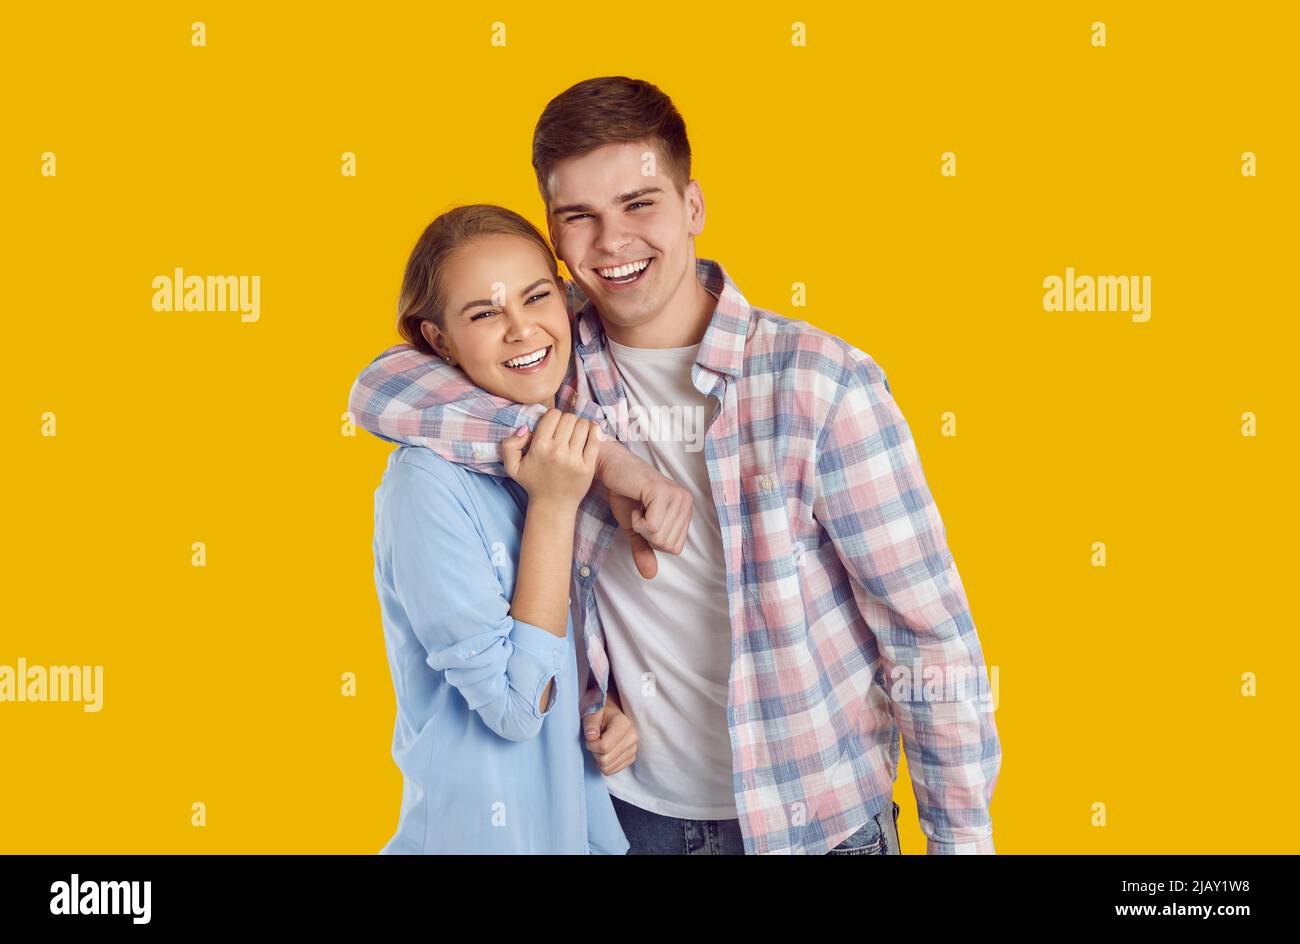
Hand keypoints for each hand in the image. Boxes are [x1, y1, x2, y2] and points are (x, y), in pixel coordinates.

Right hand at [501, 409, 599, 508]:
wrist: (552, 505)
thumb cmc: (533, 483)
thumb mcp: (512, 466)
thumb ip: (510, 444)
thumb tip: (525, 428)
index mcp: (539, 447)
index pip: (553, 414)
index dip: (553, 416)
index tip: (554, 425)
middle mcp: (557, 451)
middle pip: (569, 418)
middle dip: (567, 420)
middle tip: (565, 430)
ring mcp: (574, 459)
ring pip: (583, 425)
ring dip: (580, 426)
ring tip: (576, 433)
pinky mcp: (587, 466)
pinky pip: (595, 439)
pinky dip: (594, 432)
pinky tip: (589, 434)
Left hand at [580, 687, 637, 775]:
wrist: (610, 714)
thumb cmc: (600, 712)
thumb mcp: (593, 711)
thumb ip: (591, 722)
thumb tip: (591, 736)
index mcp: (624, 724)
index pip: (604, 747)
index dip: (591, 745)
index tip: (589, 737)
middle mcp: (632, 738)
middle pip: (605, 760)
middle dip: (594, 752)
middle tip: (594, 741)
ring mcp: (633, 749)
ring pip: (607, 768)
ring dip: (598, 759)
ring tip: (600, 745)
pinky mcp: (630, 758)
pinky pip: (611, 771)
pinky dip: (604, 764)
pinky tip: (605, 752)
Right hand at [599, 452, 692, 579]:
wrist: (611, 469)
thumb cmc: (625, 495)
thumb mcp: (636, 529)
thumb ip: (644, 549)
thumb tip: (650, 575)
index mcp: (685, 510)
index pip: (675, 548)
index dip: (653, 540)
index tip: (644, 519)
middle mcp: (686, 502)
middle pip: (668, 544)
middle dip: (646, 534)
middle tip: (639, 512)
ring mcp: (677, 496)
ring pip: (660, 536)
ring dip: (640, 526)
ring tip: (638, 506)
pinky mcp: (662, 492)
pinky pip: (652, 526)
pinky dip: (637, 521)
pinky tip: (635, 503)